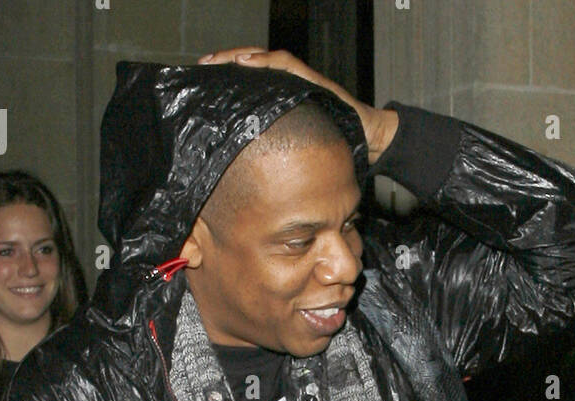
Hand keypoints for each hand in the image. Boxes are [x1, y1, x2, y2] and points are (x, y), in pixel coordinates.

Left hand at [197, 49, 399, 158]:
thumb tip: (246, 170)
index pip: (250, 80)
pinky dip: (265, 62)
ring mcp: (301, 79)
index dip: (228, 76)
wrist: (370, 137)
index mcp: (283, 99)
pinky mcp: (312, 79)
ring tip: (219, 60)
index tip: (205, 79)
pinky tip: (247, 63)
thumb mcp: (298, 150)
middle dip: (226, 61)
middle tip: (205, 64)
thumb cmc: (336, 146)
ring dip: (239, 56)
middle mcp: (289, 85)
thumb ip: (279, 149)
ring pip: (264, 59)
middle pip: (252, 64)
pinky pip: (286, 65)